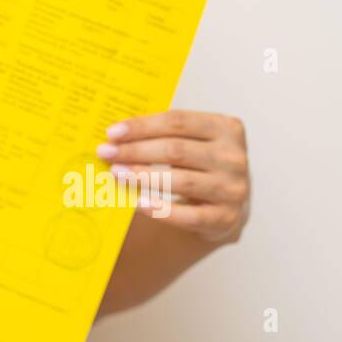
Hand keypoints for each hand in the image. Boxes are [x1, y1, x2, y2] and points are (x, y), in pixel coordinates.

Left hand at [97, 110, 249, 243]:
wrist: (226, 204)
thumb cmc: (199, 164)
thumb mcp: (192, 141)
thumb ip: (162, 134)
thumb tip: (116, 136)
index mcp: (227, 128)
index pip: (177, 122)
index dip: (142, 126)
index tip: (112, 132)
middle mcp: (234, 158)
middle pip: (176, 150)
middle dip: (135, 151)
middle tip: (106, 153)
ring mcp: (234, 189)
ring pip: (181, 181)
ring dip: (142, 177)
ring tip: (116, 173)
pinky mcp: (226, 218)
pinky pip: (187, 215)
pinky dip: (159, 209)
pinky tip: (137, 203)